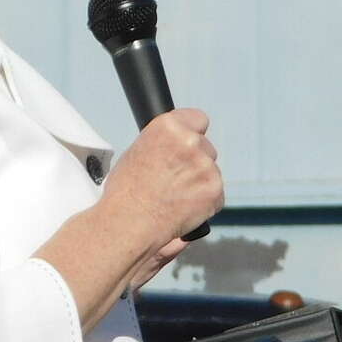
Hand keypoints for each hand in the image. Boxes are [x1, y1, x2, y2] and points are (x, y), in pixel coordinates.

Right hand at [104, 109, 223, 254]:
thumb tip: (172, 147)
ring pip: (211, 171)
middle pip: (205, 147)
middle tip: (173, 179)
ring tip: (174, 197)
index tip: (186, 145)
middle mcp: (190, 142)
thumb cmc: (125, 192)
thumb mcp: (135, 153)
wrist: (128, 223)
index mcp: (168, 128)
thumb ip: (162, 144)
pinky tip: (183, 207)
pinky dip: (204, 201)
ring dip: (199, 182)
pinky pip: (215, 193)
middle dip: (195, 162)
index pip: (197, 118)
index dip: (191, 133)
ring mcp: (206, 167)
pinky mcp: (215, 190)